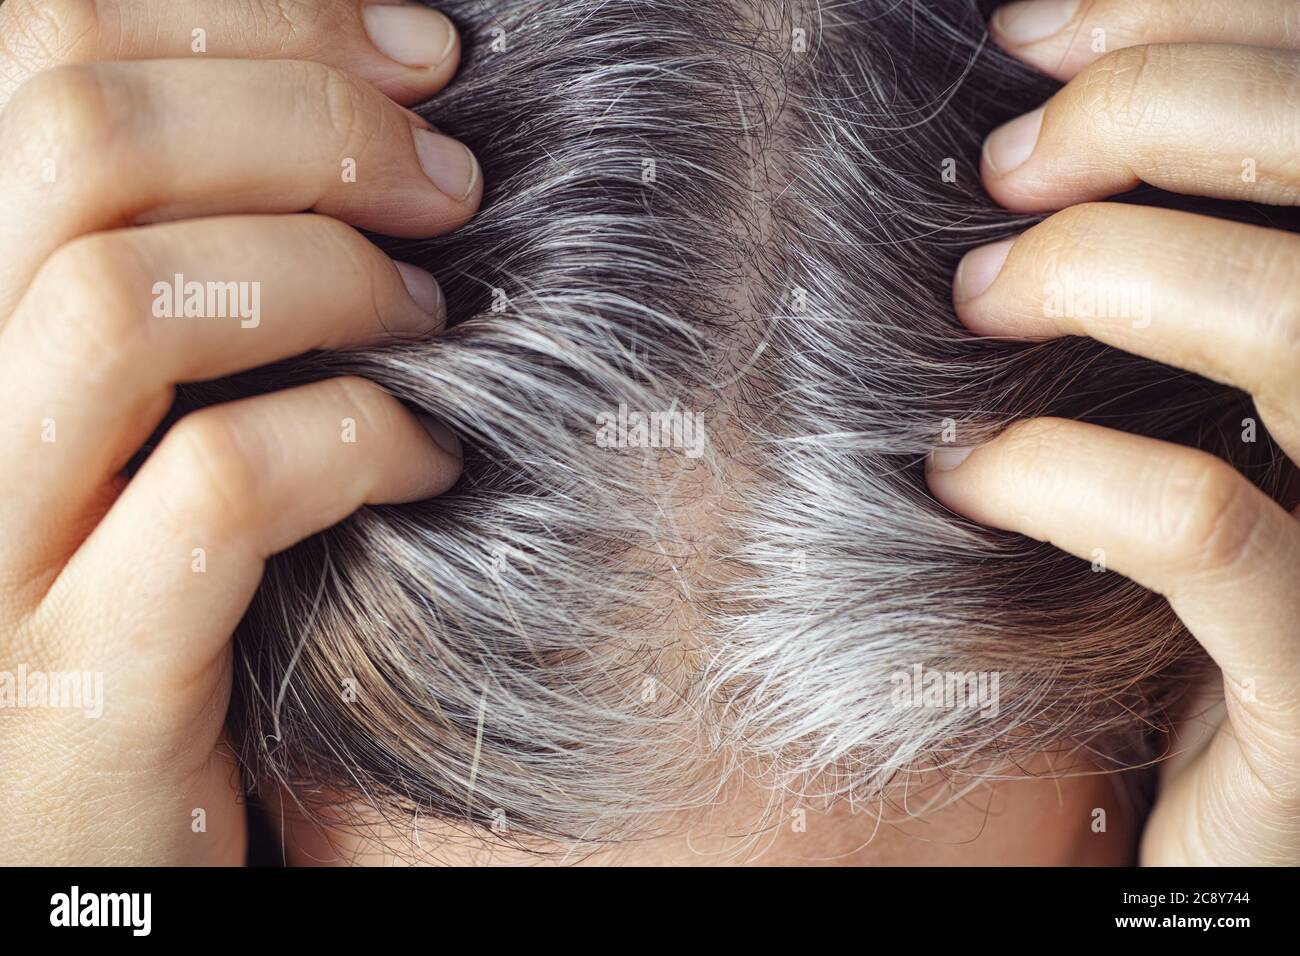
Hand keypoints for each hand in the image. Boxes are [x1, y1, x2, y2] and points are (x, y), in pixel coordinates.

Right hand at [0, 0, 476, 864]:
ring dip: (332, 277)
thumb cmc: (149, 569)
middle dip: (312, 122)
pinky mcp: (74, 680)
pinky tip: (432, 458)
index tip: (414, 51)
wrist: (94, 825)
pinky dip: (360, 441)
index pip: (39, 56)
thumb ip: (195, 250)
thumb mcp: (142, 393)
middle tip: (448, 179)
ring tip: (431, 316)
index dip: (252, 18)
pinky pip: (222, 490)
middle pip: (79, 144)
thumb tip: (368, 100)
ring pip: (124, 304)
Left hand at [929, 0, 1299, 864]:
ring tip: (980, 296)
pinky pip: (1210, 528)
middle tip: (1009, 160)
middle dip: (1165, 106)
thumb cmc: (1169, 584)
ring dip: (1113, 266)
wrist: (1192, 815)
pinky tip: (966, 476)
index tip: (1036, 32)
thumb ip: (1160, 279)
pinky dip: (1068, 472)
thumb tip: (1031, 129)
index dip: (1199, 26)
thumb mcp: (1177, 405)